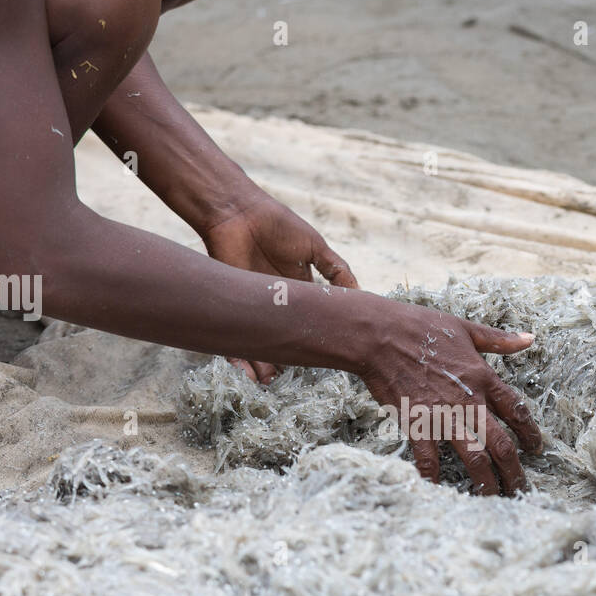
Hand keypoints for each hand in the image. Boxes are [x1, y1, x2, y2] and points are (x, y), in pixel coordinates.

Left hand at [201, 190, 358, 382]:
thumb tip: (361, 295)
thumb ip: (337, 271)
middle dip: (288, 357)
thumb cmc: (278, 226)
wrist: (238, 214)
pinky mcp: (234, 305)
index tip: (324, 358)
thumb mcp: (315, 247)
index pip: (310, 320)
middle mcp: (278, 301)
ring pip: (261, 341)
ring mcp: (255, 305)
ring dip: (264, 362)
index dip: (315, 338)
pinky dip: (239, 356)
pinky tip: (246, 373)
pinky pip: (234, 335)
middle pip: (285, 337)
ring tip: (270, 382)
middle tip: (294, 378)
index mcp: (299, 289)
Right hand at [358, 300, 542, 495]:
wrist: (381, 335)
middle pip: (502, 444)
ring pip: (475, 458)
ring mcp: (444, 416)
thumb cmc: (420, 327)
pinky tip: (437, 492)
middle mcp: (469, 402)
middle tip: (521, 488)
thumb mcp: (466, 328)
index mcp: (483, 378)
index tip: (536, 448)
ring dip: (486, 482)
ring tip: (493, 498)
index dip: (530, 432)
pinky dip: (433, 478)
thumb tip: (530, 338)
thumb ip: (499, 340)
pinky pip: (429, 459)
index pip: (516, 410)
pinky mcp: (418, 425)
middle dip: (515, 470)